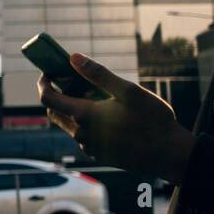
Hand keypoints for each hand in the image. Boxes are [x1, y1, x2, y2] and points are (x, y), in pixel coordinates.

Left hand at [37, 53, 194, 182]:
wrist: (170, 155)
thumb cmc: (152, 120)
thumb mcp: (128, 91)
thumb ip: (98, 74)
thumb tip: (72, 57)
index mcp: (85, 116)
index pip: (48, 99)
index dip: (43, 84)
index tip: (46, 73)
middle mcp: (82, 134)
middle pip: (56, 113)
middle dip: (57, 96)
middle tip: (71, 82)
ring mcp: (90, 148)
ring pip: (70, 126)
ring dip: (73, 111)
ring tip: (93, 96)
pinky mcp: (100, 156)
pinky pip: (84, 138)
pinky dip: (85, 125)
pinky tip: (106, 117)